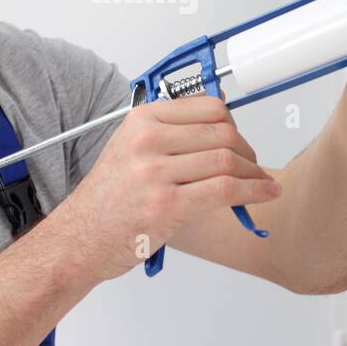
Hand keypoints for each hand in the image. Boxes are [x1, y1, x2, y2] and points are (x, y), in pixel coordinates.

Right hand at [59, 95, 280, 282]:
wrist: (80, 238)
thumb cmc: (107, 199)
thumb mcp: (130, 148)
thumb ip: (170, 129)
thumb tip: (216, 109)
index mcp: (141, 120)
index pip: (207, 107)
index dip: (233, 123)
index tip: (239, 137)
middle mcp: (148, 140)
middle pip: (222, 133)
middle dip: (247, 151)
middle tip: (252, 165)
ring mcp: (156, 172)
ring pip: (228, 161)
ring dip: (255, 173)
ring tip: (262, 183)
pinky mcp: (168, 204)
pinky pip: (226, 189)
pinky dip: (254, 191)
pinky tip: (266, 193)